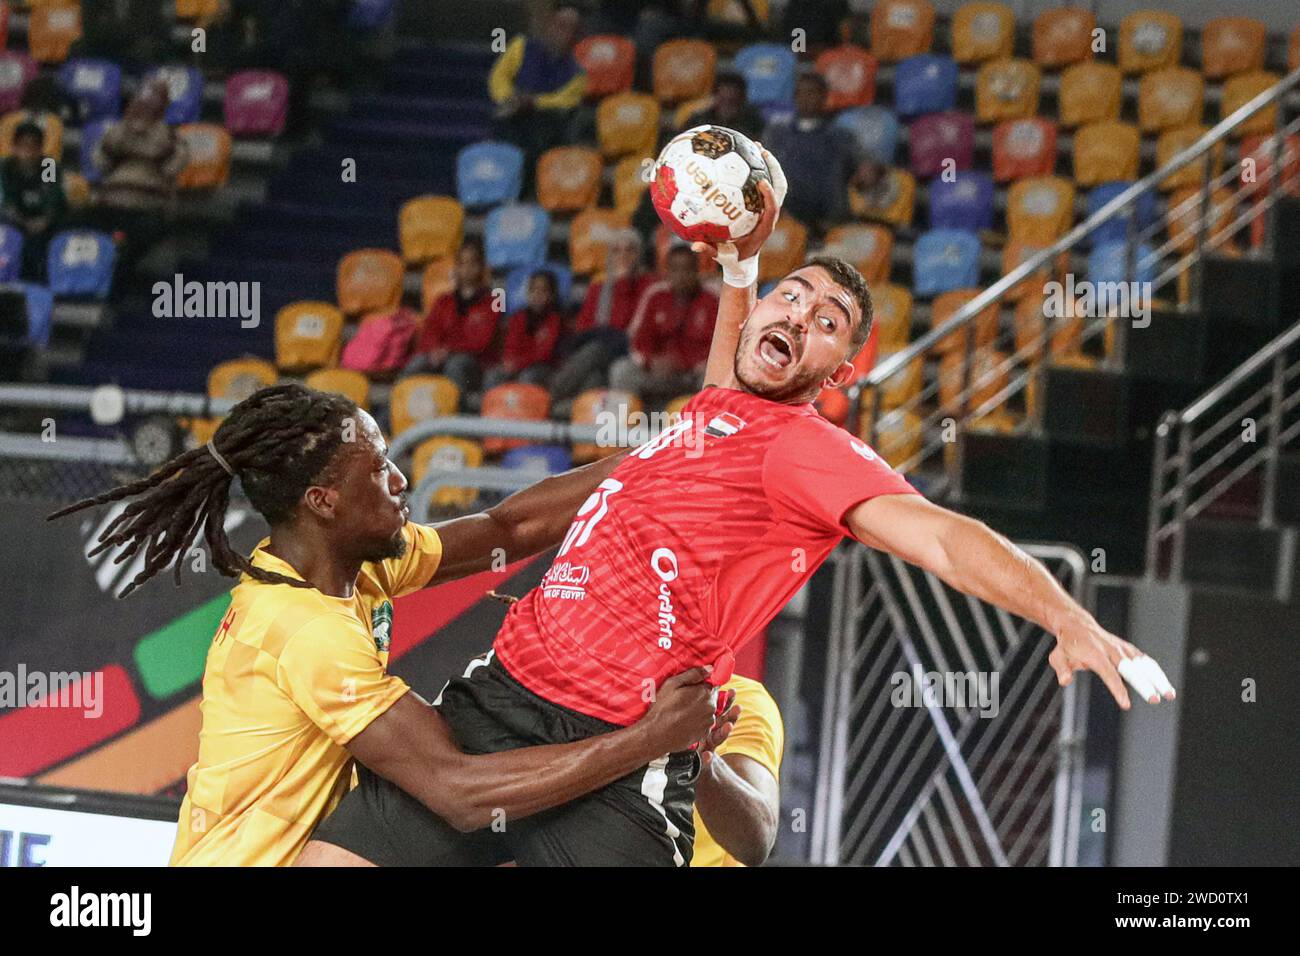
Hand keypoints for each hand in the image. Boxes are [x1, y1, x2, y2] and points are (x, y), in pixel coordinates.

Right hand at [639, 666, 719, 753]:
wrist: (657, 735)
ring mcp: (709, 722)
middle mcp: (711, 707)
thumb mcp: (673, 684)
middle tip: (684, 699)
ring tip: (682, 711)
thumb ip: (693, 674)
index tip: (690, 688)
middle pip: (710, 697)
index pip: (711, 683)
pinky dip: (697, 721)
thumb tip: (709, 668)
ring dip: (699, 709)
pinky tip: (684, 721)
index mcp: (705, 693)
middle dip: (700, 696)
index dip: (700, 684)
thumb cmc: (662, 709)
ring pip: (708, 710)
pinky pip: (704, 723)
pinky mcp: (704, 733)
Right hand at [690, 143, 787, 264]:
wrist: (743, 261)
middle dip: (773, 168)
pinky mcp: (761, 205)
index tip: (761, 181)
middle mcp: (768, 216)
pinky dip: (755, 170)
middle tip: (761, 151)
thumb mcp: (721, 256)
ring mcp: (766, 208)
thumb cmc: (732, 258)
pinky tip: (741, 157)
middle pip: (780, 187)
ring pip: (774, 182)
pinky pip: (762, 185)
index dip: (769, 195)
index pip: (772, 209)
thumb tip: (695, 246)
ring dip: (767, 164)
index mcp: (763, 228)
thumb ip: (709, 251)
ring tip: (755, 146)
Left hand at [697, 689, 739, 769]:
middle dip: (732, 716)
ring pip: (719, 739)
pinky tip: (707, 755)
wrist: (694, 769)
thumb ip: (700, 711)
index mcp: (709, 725)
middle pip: (724, 724)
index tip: (732, 692)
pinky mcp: (703, 762)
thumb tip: (704, 688)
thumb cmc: (690, 742)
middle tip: (738, 707)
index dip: (728, 702)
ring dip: (724, 732)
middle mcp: (712, 736)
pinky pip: (705, 761)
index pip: (721, 712)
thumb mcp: (694, 724)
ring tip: (729, 726)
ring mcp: (709, 748)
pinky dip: (707, 758)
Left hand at [1048, 616, 1175, 709]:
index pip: (1109, 674)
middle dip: (1144, 684)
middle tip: (1155, 699)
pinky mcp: (1128, 648)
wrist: (1077, 625)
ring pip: (1143, 663)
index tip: (1126, 704)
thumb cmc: (1067, 645)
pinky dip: (1155, 671)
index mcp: (1096, 654)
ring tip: (1170, 694)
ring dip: (1158, 678)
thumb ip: (1061, 669)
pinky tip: (1165, 684)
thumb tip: (1065, 681)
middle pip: (1132, 669)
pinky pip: (1144, 660)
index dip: (1118, 688)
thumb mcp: (1058, 656)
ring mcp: (1122, 648)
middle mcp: (1112, 650)